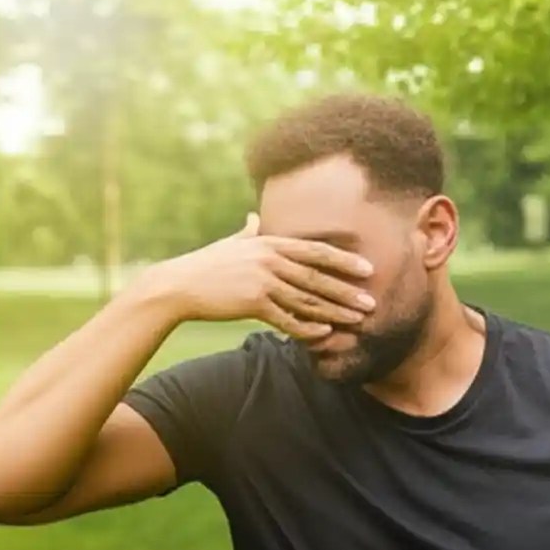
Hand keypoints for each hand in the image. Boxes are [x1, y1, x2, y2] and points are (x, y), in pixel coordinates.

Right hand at [135, 213, 375, 339]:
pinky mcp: (252, 303)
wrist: (178, 285)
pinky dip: (307, 327)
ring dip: (335, 311)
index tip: (367, 269)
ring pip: (307, 299)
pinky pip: (287, 318)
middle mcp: (268, 259)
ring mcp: (261, 281)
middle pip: (317, 276)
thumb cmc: (204, 265)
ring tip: (357, 320)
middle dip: (347, 290)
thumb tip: (253, 216)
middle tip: (372, 301)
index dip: (344, 260)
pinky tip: (324, 334)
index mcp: (268, 243)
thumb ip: (247, 231)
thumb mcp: (229, 243)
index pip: (315, 250)